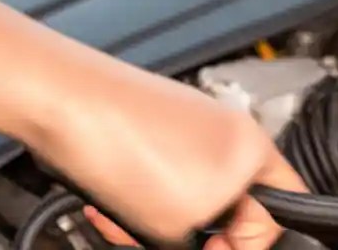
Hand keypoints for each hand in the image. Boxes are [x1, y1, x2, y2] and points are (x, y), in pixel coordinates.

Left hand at [16, 48, 306, 248]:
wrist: (60, 102)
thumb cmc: (119, 143)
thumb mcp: (177, 222)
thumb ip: (211, 241)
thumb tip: (218, 242)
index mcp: (254, 150)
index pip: (278, 216)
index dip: (243, 246)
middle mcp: (229, 134)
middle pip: (228, 210)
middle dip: (192, 234)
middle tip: (165, 239)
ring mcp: (192, 128)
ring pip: (190, 199)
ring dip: (157, 221)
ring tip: (127, 217)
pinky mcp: (158, 129)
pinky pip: (163, 180)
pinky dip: (140, 200)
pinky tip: (111, 203)